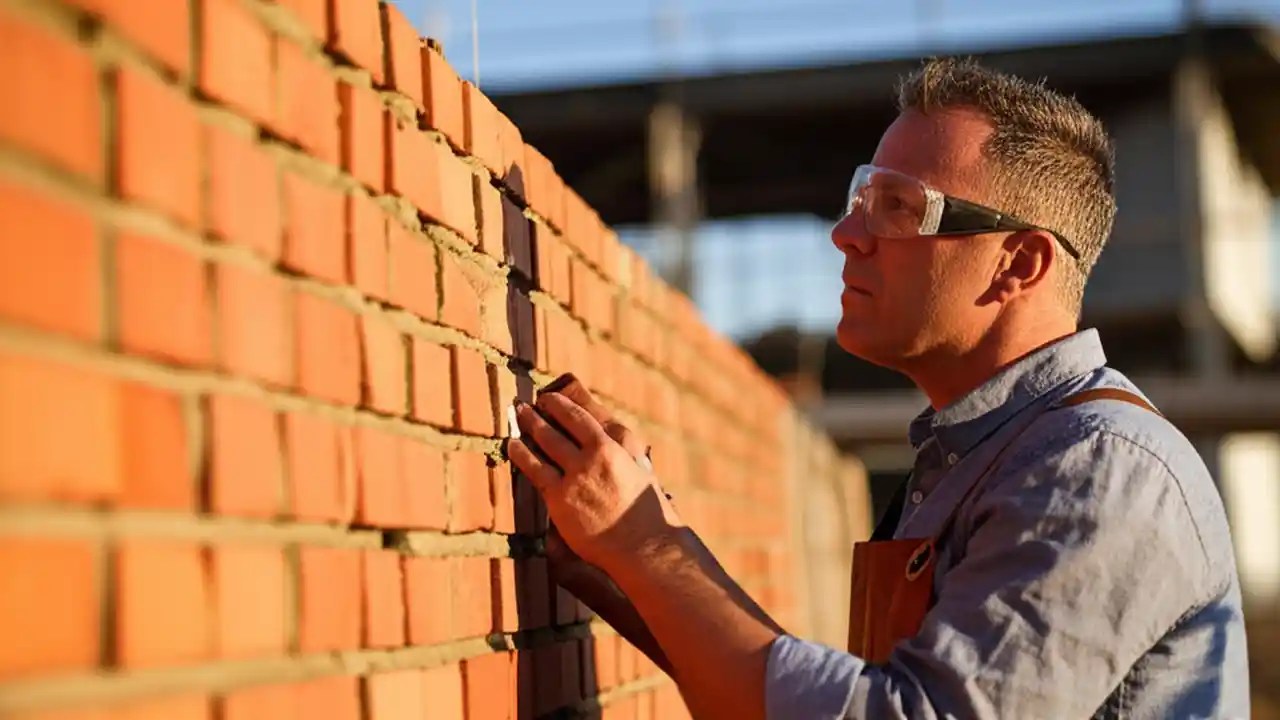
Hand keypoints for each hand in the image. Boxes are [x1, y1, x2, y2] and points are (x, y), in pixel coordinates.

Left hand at [509, 383, 678, 570]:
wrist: (643, 543)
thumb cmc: (646, 508)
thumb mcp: (639, 467)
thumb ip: (620, 450)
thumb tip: (604, 437)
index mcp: (612, 446)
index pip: (579, 416)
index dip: (560, 404)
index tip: (549, 398)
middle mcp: (590, 457)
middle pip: (556, 428)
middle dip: (537, 414)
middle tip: (524, 405)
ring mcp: (573, 478)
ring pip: (543, 444)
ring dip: (527, 427)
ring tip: (516, 417)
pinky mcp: (559, 500)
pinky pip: (534, 471)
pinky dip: (521, 455)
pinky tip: (512, 446)